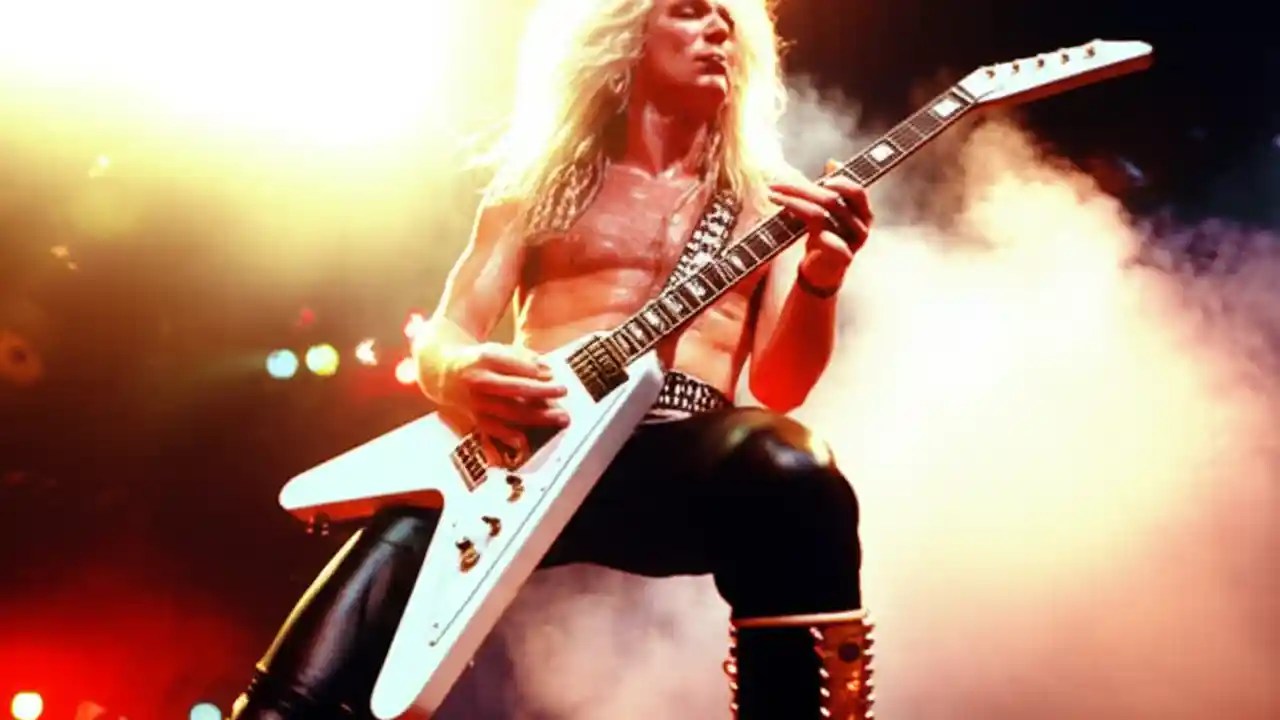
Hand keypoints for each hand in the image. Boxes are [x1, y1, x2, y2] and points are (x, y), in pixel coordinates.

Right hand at [432, 343, 568, 446]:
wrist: (442, 373)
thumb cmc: (478, 361)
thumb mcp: (497, 350)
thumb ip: (522, 358)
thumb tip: (547, 370)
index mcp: (484, 358)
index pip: (513, 365)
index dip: (534, 371)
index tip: (553, 375)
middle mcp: (478, 381)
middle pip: (514, 388)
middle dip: (541, 392)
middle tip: (562, 392)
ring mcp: (475, 402)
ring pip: (508, 411)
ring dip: (536, 416)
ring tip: (559, 417)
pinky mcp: (474, 418)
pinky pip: (494, 429)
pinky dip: (509, 436)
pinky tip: (525, 441)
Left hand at [767, 159, 873, 290]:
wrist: (822, 272)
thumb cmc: (826, 237)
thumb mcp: (829, 210)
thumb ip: (832, 188)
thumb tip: (833, 162)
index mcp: (862, 212)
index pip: (857, 191)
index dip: (840, 181)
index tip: (820, 178)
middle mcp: (861, 226)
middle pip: (831, 200)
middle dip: (800, 190)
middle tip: (776, 186)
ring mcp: (852, 243)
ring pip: (822, 216)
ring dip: (794, 204)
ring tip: (775, 198)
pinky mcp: (842, 258)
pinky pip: (831, 243)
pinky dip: (815, 234)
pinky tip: (792, 223)